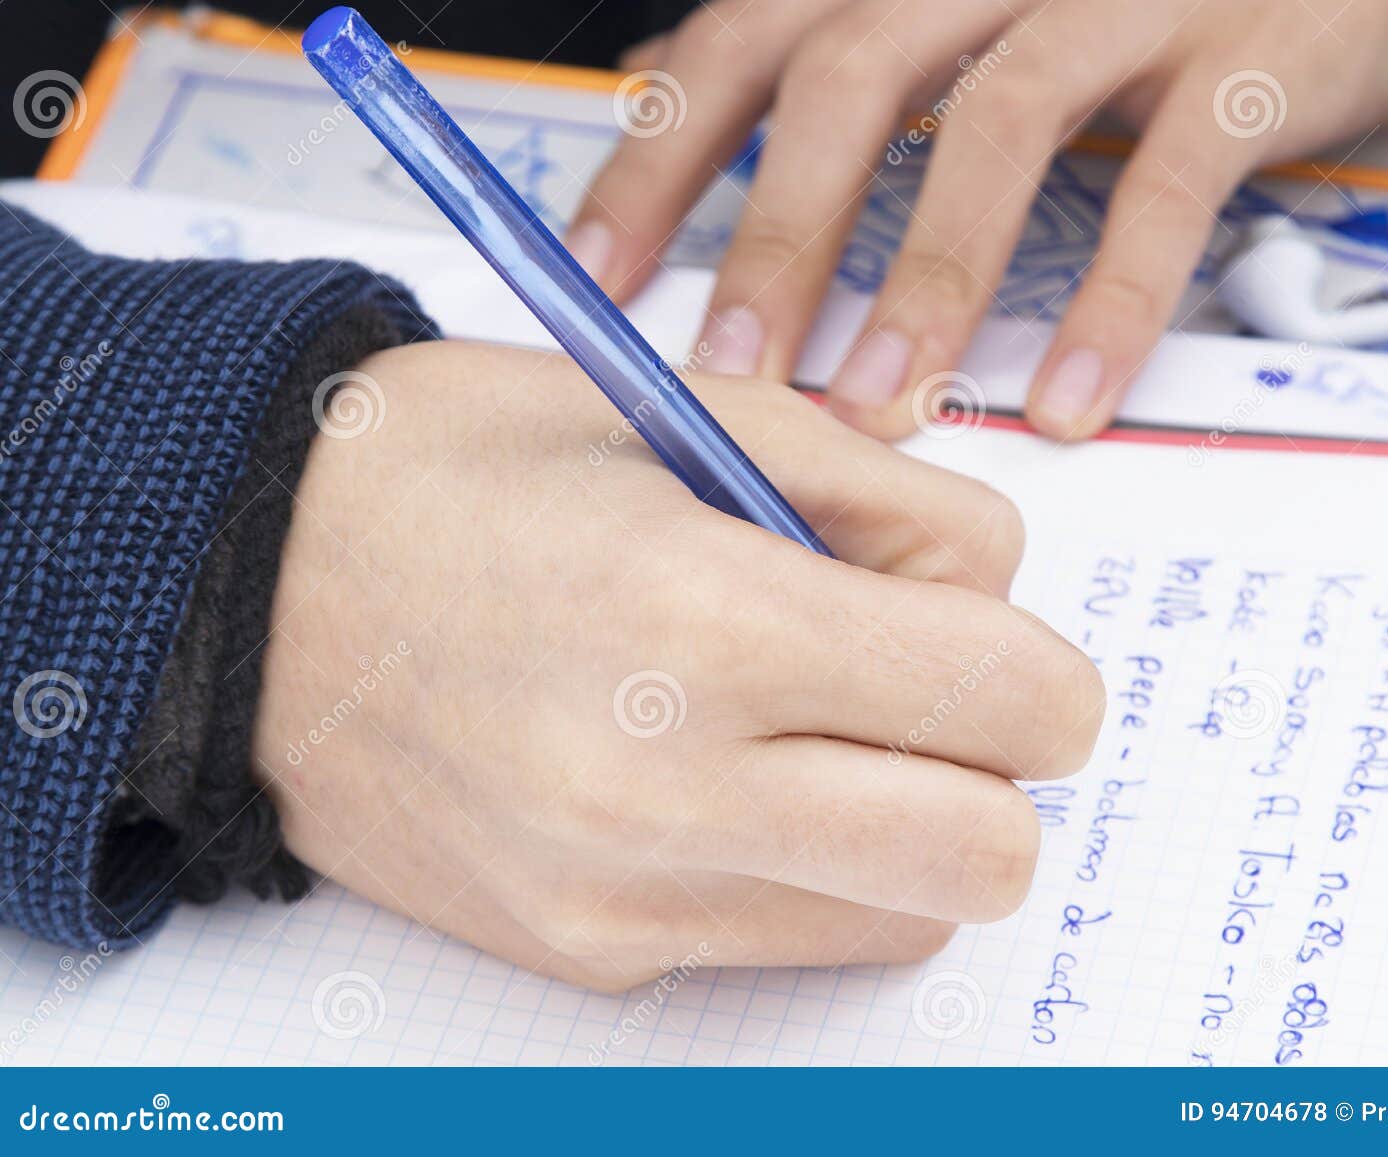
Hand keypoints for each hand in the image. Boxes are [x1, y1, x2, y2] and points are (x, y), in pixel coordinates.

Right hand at [254, 341, 1104, 991]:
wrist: (246, 589)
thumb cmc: (455, 472)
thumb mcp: (683, 408)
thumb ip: (882, 497)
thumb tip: (995, 592)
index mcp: (702, 617)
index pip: (1010, 702)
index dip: (1037, 664)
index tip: (978, 629)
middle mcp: (666, 788)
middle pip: (986, 855)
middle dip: (990, 768)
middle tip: (910, 687)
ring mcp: (622, 894)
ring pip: (903, 915)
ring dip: (902, 822)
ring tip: (793, 721)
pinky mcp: (590, 953)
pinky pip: (788, 938)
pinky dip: (803, 864)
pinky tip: (711, 774)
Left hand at [569, 0, 1387, 440]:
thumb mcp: (981, 14)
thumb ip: (860, 73)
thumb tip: (715, 148)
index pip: (747, 38)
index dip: (658, 156)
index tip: (597, 275)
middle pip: (846, 76)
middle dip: (776, 236)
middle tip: (730, 369)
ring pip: (993, 126)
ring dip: (922, 279)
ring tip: (877, 402)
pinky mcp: (1248, 51)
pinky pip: (1165, 186)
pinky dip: (1109, 302)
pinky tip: (1066, 400)